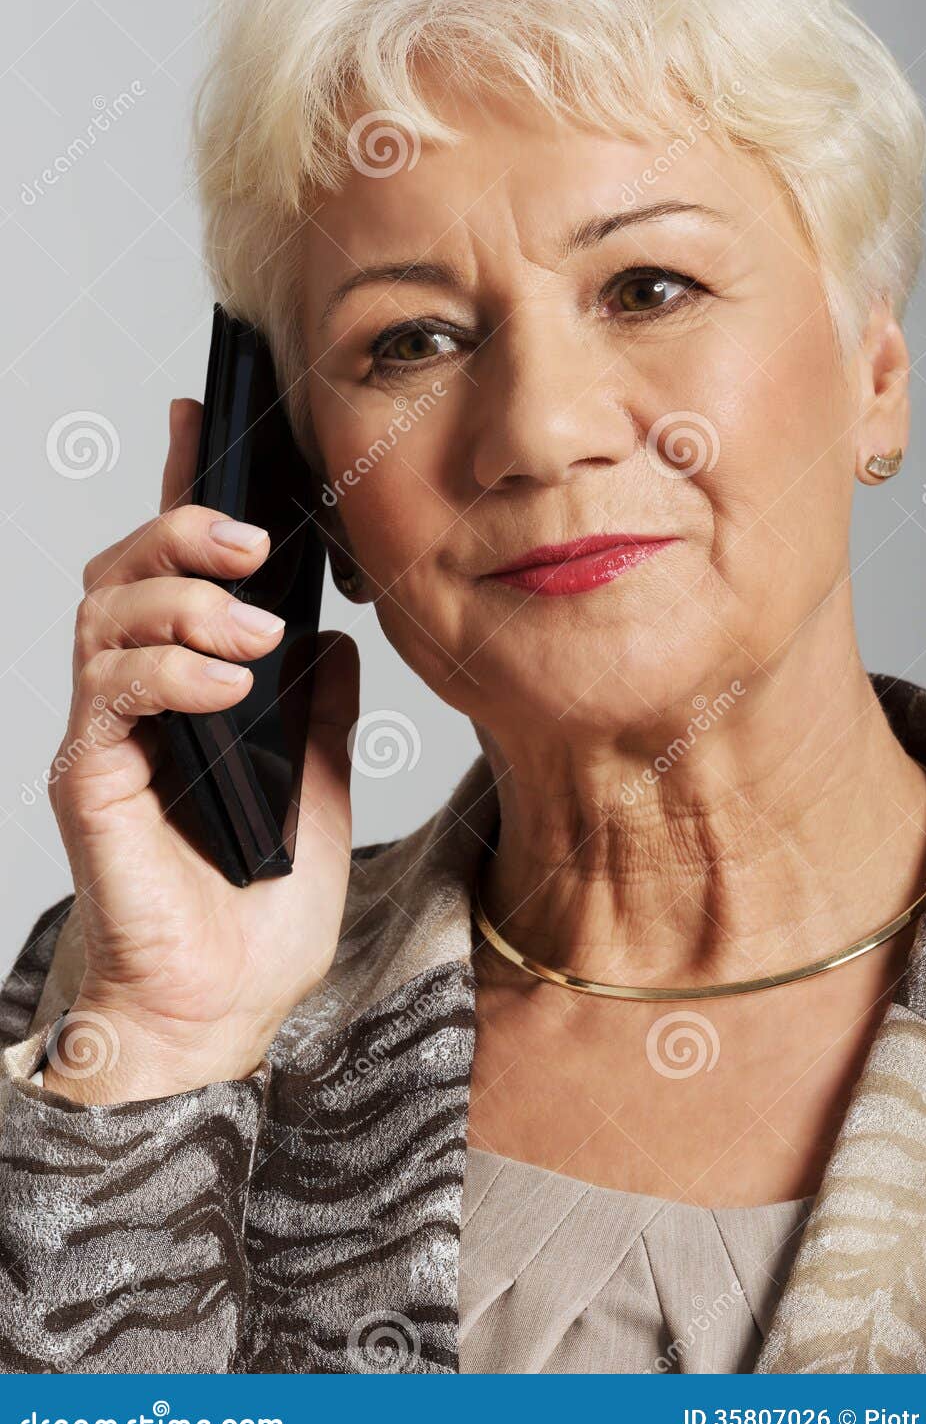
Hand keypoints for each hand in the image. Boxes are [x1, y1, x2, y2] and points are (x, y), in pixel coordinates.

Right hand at [44, 398, 358, 1103]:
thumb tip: (336, 642)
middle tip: (255, 546)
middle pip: (119, 572)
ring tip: (254, 633)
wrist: (222, 1009)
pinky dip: (170, 672)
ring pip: (105, 615)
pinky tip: (226, 688)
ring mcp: (105, 739)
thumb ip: (319, 715)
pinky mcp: (90, 781)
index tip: (198, 414)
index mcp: (185, 694)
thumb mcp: (318, 792)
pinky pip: (110, 694)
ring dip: (186, 604)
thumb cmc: (256, 912)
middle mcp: (132, 705)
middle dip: (183, 532)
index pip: (172, 573)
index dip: (179, 489)